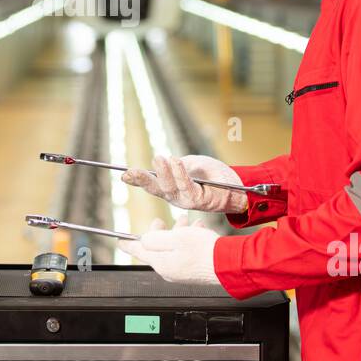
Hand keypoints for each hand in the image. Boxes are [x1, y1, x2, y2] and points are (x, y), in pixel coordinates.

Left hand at [118, 215, 223, 287]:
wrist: (228, 264)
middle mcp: (169, 270)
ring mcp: (181, 272)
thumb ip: (155, 238)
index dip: (128, 243)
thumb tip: (143, 240)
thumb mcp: (176, 237)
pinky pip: (184, 252)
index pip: (139, 252)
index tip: (119, 241)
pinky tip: (196, 230)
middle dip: (159, 232)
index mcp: (161, 263)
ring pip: (172, 248)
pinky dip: (187, 239)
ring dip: (176, 233)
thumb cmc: (204, 251)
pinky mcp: (193, 270)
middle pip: (156, 248)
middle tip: (159, 220)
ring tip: (184, 221)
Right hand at [121, 155, 247, 213]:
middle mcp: (175, 197)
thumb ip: (179, 164)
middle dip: (142, 180)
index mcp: (171, 188)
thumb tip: (166, 163)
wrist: (235, 184)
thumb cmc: (213, 174)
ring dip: (163, 173)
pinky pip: (186, 186)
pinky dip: (180, 173)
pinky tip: (175, 161)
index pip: (151, 184)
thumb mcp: (193, 163)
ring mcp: (186, 201)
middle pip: (156, 189)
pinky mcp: (198, 201)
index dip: (138, 180)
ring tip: (158, 159)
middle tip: (130, 172)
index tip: (124, 175)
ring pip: (170, 188)